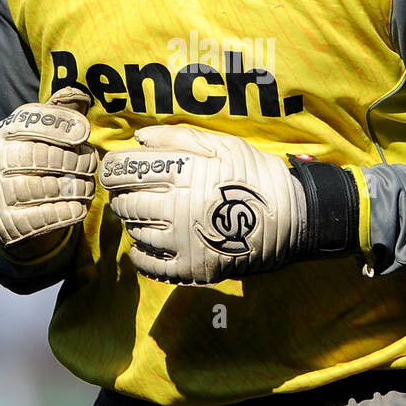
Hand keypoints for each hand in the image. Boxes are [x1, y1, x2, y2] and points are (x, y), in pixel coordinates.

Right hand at [0, 86, 97, 247]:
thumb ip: (59, 114)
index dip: (59, 125)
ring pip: (45, 188)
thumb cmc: (33, 162)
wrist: (7, 209)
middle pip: (40, 156)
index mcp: (1, 134)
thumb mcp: (40, 135)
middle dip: (73, 160)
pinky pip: (45, 216)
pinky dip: (68, 211)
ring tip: (87, 186)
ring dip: (76, 187)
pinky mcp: (9, 223)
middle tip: (90, 165)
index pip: (28, 122)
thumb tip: (81, 95)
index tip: (84, 132)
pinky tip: (79, 206)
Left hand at [100, 125, 359, 284]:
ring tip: (150, 214)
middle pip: (124, 202)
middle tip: (134, 192)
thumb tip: (138, 138)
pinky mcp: (190, 268)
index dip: (112, 168)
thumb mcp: (223, 144)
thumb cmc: (255, 175)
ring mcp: (181, 241)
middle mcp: (175, 207)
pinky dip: (141, 253)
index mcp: (181, 172)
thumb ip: (177, 137)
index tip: (117, 169)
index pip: (123, 170)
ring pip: (134, 231)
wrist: (293, 218)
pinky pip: (147, 264)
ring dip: (133, 221)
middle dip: (122, 195)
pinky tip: (150, 243)